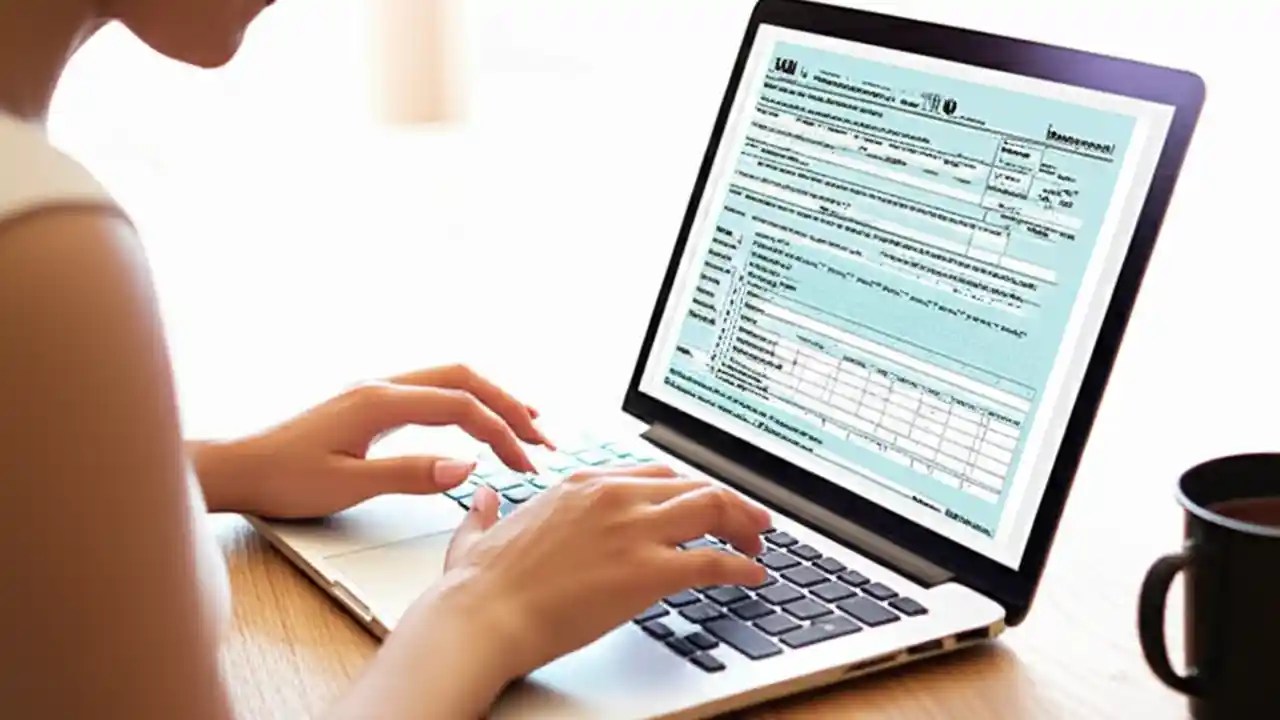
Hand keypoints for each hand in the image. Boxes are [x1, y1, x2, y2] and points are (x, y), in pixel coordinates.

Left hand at [192, 364, 552, 518]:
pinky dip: (469, 401)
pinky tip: (479, 420)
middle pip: (465, 380)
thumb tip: (466, 467)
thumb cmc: (283, 479)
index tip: (525, 464)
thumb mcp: (347, 485)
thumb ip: (409, 474)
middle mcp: (383, 386)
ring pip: (452, 380)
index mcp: (381, 402)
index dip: (501, 433)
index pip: (461, 406)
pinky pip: (434, 391)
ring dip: (493, 399)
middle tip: (543, 439)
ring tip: (529, 423)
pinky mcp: (373, 404)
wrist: (237, 469)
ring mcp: (378, 391)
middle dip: (510, 406)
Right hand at [422, 464, 771, 683]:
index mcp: (582, 484)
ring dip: (743, 524)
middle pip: (693, 484)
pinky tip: (753, 576)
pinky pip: (714, 560)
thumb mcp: (479, 533)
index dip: (690, 490)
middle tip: (748, 524)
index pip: (658, 473)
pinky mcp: (647, 570)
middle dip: (728, 504)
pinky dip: (741, 566)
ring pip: (712, 507)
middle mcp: (613, 496)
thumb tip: (479, 500)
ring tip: (759, 544)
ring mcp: (633, 530)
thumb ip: (485, 514)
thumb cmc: (480, 586)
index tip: (704, 507)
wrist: (482, 616)